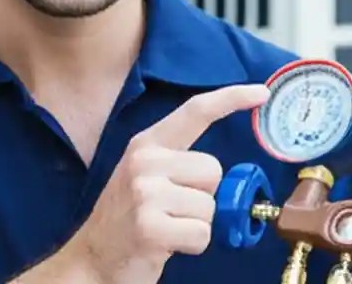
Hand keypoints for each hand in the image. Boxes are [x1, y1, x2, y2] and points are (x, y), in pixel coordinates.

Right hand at [58, 84, 270, 283]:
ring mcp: (145, 193)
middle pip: (213, 171)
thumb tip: (218, 173)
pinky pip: (202, 233)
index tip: (261, 93)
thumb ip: (177, 165)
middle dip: (203, 196)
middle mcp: (145, 162)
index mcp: (146, 144)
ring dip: (196, 225)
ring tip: (166, 228)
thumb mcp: (144, 177)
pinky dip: (192, 246)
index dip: (230, 99)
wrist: (91, 258)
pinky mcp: (150, 226)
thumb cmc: (127, 219)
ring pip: (210, 207)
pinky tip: (166, 245)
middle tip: (172, 212)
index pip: (194, 112)